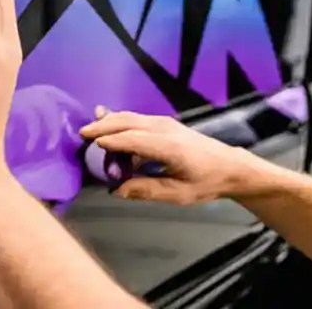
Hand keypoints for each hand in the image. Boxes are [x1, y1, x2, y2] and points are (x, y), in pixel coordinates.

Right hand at [79, 112, 272, 204]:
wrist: (230, 166)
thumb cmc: (206, 182)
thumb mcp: (178, 194)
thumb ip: (146, 190)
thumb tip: (117, 190)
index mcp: (169, 147)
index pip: (134, 139)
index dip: (112, 141)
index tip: (91, 143)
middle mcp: (165, 129)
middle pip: (128, 122)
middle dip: (104, 126)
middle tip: (82, 134)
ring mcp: (165, 123)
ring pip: (130, 117)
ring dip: (109, 122)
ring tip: (90, 129)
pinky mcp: (164, 123)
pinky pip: (136, 119)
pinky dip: (119, 121)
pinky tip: (106, 119)